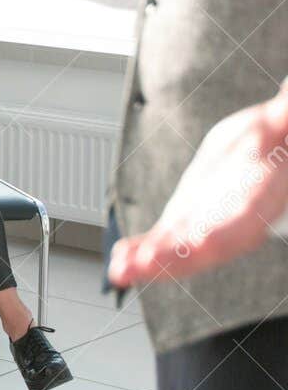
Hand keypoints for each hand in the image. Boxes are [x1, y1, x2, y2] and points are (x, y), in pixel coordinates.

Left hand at [109, 79, 287, 287]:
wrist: (260, 154)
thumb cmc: (272, 142)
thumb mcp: (277, 125)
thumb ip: (282, 118)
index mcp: (258, 201)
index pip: (241, 223)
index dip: (221, 235)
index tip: (200, 244)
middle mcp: (232, 223)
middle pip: (204, 248)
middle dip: (173, 260)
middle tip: (141, 266)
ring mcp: (204, 228)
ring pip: (177, 253)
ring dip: (148, 265)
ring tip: (120, 272)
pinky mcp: (183, 225)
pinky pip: (160, 244)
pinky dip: (138, 253)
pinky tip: (118, 260)